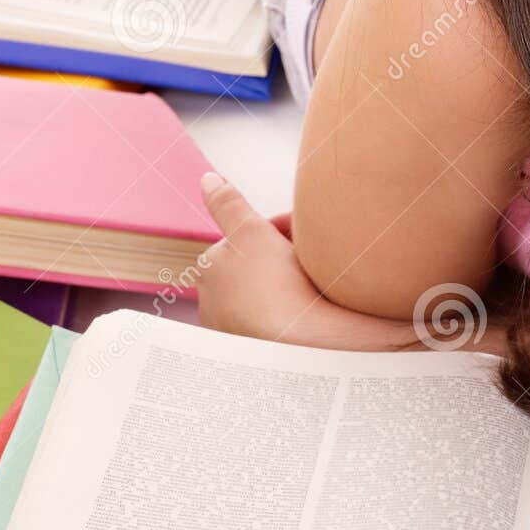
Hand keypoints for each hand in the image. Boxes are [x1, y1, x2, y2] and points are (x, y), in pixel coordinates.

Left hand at [194, 172, 326, 342]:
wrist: (301, 348)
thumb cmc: (276, 287)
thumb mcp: (252, 232)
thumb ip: (229, 203)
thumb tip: (208, 179)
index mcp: (211, 266)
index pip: (252, 235)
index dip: (285, 228)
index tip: (312, 232)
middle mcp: (214, 299)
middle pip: (260, 263)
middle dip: (286, 254)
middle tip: (319, 257)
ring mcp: (235, 328)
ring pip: (270, 290)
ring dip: (292, 282)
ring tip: (321, 283)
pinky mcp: (258, 350)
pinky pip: (281, 319)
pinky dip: (295, 310)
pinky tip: (316, 309)